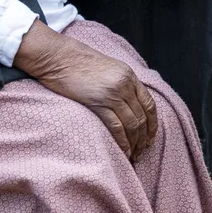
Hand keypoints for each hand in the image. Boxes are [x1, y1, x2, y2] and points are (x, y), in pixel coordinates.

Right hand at [13, 22, 157, 160]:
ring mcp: (113, 94)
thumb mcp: (107, 68)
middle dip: (144, 138)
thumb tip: (127, 104)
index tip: (150, 138)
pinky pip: (116, 127)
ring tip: (133, 155)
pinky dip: (122, 142)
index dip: (153, 124)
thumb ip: (120, 83)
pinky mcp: (98, 103)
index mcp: (129, 75)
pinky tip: (123, 151)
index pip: (149, 104)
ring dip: (135, 143)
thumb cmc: (78, 63)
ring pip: (132, 124)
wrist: (58, 57)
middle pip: (142, 117)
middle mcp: (125, 85)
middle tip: (142, 152)